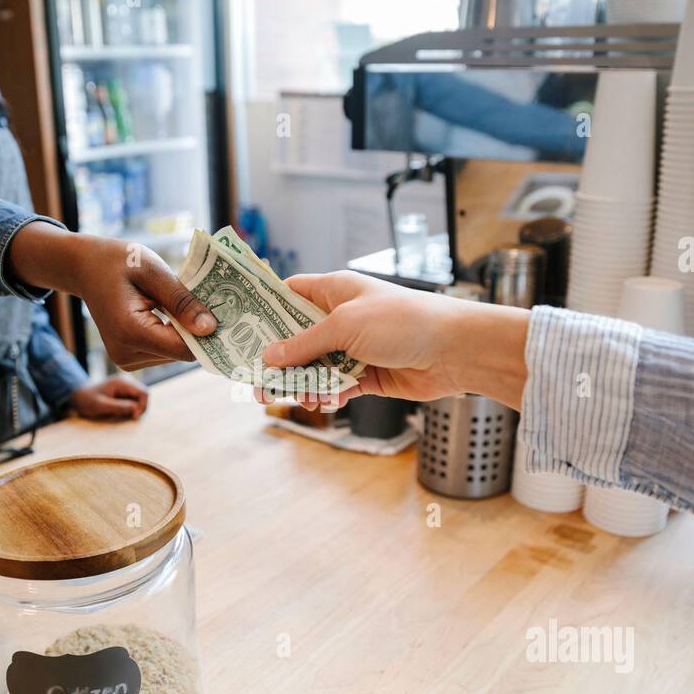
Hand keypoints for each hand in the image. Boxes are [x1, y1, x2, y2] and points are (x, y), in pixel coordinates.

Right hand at [8, 224, 215, 369]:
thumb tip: (211, 328)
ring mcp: (126, 360)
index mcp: (130, 331)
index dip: (210, 336)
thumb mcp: (153, 270)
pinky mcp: (129, 359)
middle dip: (200, 331)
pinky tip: (177, 314)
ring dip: (188, 332)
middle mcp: (126, 354)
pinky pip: (164, 351)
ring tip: (191, 305)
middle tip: (217, 305)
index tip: (231, 317)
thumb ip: (182, 300)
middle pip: (182, 353)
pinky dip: (175, 334)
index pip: (184, 348)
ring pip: (175, 354)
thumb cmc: (118, 260)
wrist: (84, 266)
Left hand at [68, 375, 148, 419]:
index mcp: (121, 382)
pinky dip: (130, 408)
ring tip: (121, 413)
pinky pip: (134, 400)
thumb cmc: (87, 401)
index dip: (143, 406)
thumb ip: (119, 407)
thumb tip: (136, 409)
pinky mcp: (125, 390)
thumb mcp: (101, 406)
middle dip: (139, 408)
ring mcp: (126, 385)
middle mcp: (126, 380)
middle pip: (144, 395)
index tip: (133, 417)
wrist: (78, 396)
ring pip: (140, 398)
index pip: (144, 392)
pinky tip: (120, 411)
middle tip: (128, 418)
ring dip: (134, 408)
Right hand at [260, 271, 529, 409]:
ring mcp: (354, 348)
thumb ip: (304, 343)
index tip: (238, 332)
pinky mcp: (368, 376)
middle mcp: (342, 318)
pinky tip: (327, 402)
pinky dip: (329, 396)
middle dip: (278, 363)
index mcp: (334, 291)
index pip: (288, 295)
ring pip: (314, 369)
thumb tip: (269, 356)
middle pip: (296, 340)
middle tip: (257, 385)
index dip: (263, 311)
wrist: (454, 351)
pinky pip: (336, 387)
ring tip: (299, 397)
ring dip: (304, 385)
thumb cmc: (404, 322)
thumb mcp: (345, 326)